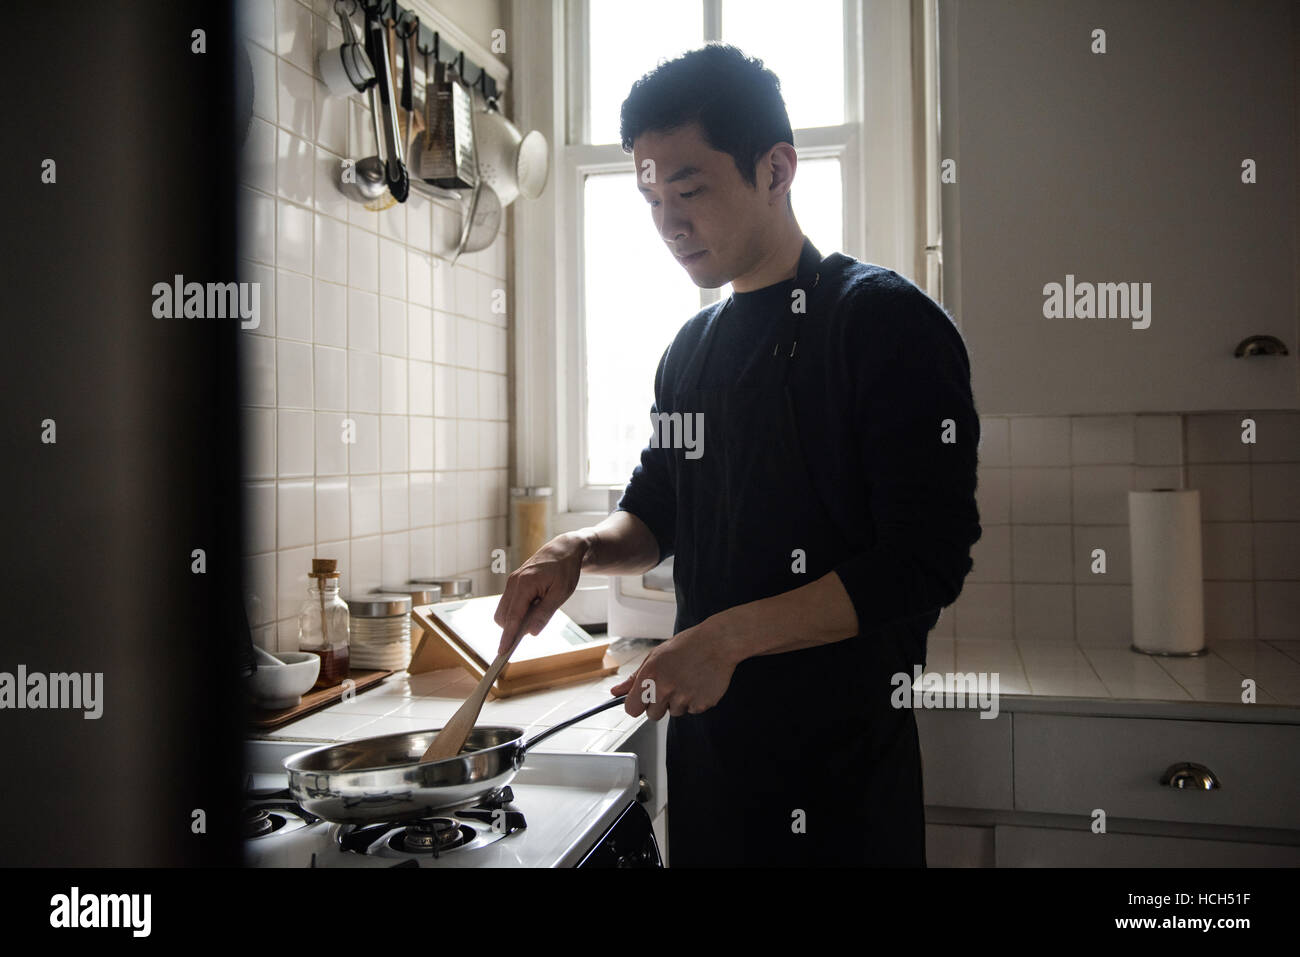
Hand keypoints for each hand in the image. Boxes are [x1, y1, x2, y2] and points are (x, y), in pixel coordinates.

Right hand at [494, 532, 591, 653]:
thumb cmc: (565, 570)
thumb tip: (531, 632)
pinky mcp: (513, 583)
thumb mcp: (561, 594)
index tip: (502, 652)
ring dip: (516, 619)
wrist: (563, 550)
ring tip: (540, 608)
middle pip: (503, 616)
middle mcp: (513, 583)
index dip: (507, 637)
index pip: (513, 617)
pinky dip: (518, 611)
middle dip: (512, 628)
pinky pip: (509, 603)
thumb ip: (544, 613)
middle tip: (536, 624)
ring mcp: (511, 582)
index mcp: (525, 585)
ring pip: (504, 611)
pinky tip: (535, 604)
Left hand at [609, 614, 740, 719]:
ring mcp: (684, 698)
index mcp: (650, 676)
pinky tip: (699, 683)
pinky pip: (692, 711)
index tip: (642, 700)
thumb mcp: (655, 656)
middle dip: (659, 703)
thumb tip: (615, 692)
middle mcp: (665, 689)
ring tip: (687, 680)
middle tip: (670, 684)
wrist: (717, 642)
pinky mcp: (701, 704)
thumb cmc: (686, 646)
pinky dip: (695, 701)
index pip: (632, 709)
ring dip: (678, 701)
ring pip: (674, 712)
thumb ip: (634, 678)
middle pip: (653, 715)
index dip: (637, 705)